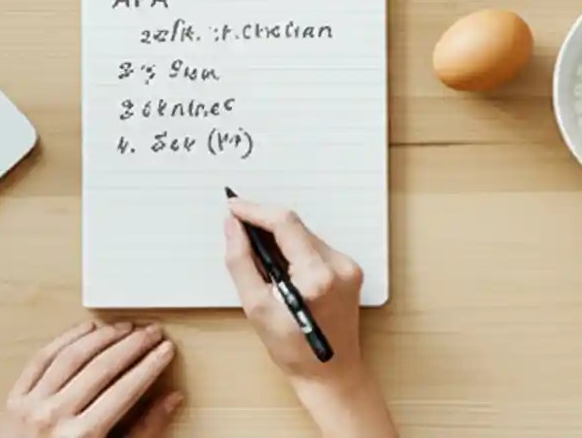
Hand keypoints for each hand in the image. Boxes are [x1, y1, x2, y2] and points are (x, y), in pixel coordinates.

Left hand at [0, 321, 181, 437]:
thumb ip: (143, 432)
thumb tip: (171, 399)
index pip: (125, 390)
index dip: (149, 366)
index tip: (165, 349)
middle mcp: (54, 418)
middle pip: (101, 368)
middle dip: (132, 345)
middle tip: (152, 332)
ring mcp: (31, 407)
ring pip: (71, 357)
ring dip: (101, 337)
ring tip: (124, 327)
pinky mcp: (14, 400)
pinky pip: (41, 359)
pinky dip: (64, 340)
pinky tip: (84, 330)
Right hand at [224, 200, 395, 437]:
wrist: (331, 374)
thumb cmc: (294, 351)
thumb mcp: (256, 307)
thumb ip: (241, 261)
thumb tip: (232, 227)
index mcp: (318, 276)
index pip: (284, 223)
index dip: (254, 210)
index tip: (233, 207)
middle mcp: (338, 265)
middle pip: (294, 226)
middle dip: (263, 223)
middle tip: (237, 228)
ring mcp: (347, 266)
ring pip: (303, 234)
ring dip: (277, 236)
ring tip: (255, 252)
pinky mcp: (348, 269)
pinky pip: (313, 246)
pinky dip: (292, 248)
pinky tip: (278, 264)